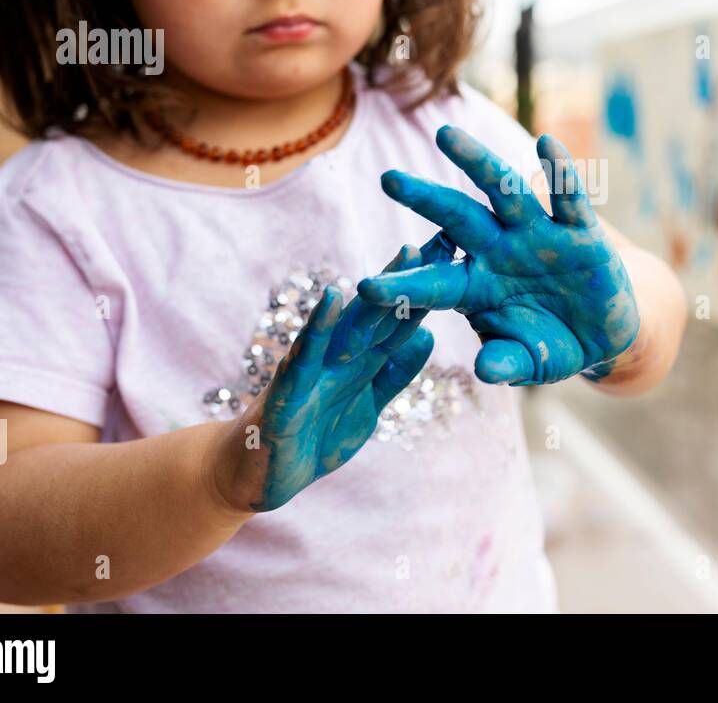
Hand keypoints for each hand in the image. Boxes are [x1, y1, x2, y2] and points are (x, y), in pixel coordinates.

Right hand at [233, 236, 448, 511]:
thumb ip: (394, 374)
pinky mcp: (286, 390)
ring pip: (350, 325)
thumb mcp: (368, 407)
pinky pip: (304, 355)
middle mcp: (339, 356)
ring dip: (377, 291)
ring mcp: (313, 369)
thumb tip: (427, 333)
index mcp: (361, 361)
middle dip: (412, 279)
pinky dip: (318, 328)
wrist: (259, 478)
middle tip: (446, 239)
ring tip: (403, 258)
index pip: (400, 320)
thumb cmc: (312, 438)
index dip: (429, 292)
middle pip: (381, 312)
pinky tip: (332, 299)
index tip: (458, 258)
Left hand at [356, 126, 640, 385]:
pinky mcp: (581, 232)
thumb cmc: (551, 345)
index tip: (365, 287)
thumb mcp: (529, 361)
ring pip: (505, 193)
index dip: (403, 285)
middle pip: (458, 218)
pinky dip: (560, 173)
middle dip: (425, 198)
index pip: (434, 282)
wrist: (602, 335)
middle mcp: (500, 251)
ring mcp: (539, 236)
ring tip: (446, 135)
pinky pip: (569, 199)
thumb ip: (507, 362)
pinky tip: (546, 144)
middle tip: (388, 178)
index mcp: (477, 285)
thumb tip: (485, 368)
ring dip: (477, 164)